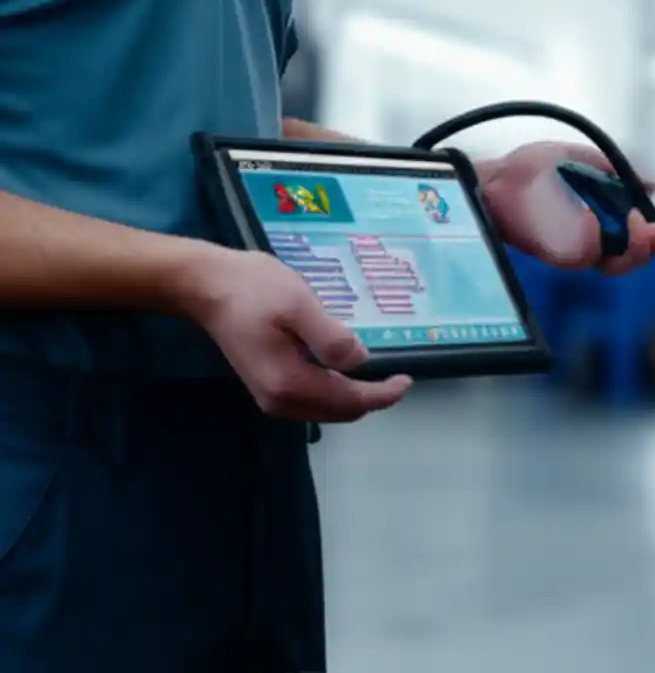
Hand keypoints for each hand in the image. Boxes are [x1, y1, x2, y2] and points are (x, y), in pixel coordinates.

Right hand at [180, 247, 410, 422]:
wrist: (204, 286)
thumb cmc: (253, 289)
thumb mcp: (299, 305)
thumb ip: (330, 338)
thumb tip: (360, 361)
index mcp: (290, 383)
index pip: (349, 401)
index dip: (382, 395)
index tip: (406, 379)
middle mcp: (280, 401)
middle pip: (340, 412)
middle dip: (371, 399)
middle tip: (397, 377)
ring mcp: (271, 397)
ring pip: (327, 409)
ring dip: (354, 397)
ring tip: (378, 376)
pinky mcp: (267, 386)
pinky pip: (313, 400)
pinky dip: (335, 392)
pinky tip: (345, 372)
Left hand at [478, 141, 654, 274]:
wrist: (488, 179)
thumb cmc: (527, 171)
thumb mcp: (576, 159)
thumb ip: (612, 170)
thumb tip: (651, 183)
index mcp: (599, 224)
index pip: (636, 242)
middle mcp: (587, 243)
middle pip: (627, 259)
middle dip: (644, 244)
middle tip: (639, 222)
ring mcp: (568, 251)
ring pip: (608, 259)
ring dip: (619, 240)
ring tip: (614, 215)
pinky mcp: (548, 254)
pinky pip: (579, 253)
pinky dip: (588, 238)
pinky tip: (587, 219)